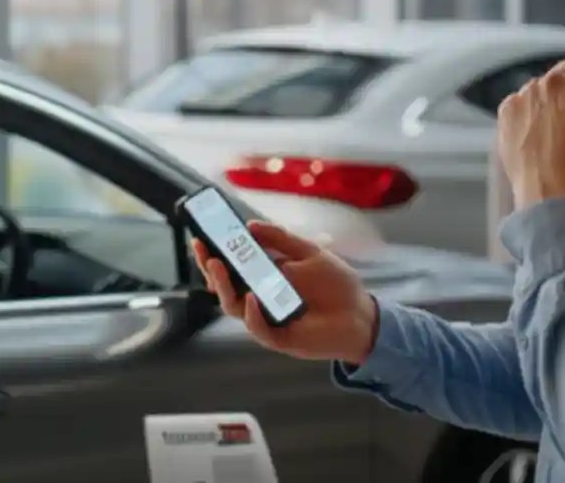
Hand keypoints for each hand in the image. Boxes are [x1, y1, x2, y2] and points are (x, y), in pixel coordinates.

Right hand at [191, 221, 378, 365]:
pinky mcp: (280, 339)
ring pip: (235, 308)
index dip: (214, 255)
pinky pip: (259, 329)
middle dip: (211, 270)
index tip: (201, 238)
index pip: (232, 267)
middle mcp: (260, 299)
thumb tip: (250, 225)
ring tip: (220, 267)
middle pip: (225, 288)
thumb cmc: (337, 285)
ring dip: (225, 287)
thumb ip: (281, 239)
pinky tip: (252, 298)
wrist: (362, 314)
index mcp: (265, 278)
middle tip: (206, 252)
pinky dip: (253, 314)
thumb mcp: (310, 253)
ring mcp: (268, 320)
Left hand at [497, 39, 564, 208]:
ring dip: (550, 97)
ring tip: (557, 127)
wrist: (553, 193)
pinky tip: (538, 133)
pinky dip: (529, 111)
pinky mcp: (506, 111)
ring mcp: (524, 95)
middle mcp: (549, 80)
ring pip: (541, 86)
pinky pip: (520, 101)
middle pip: (563, 69)